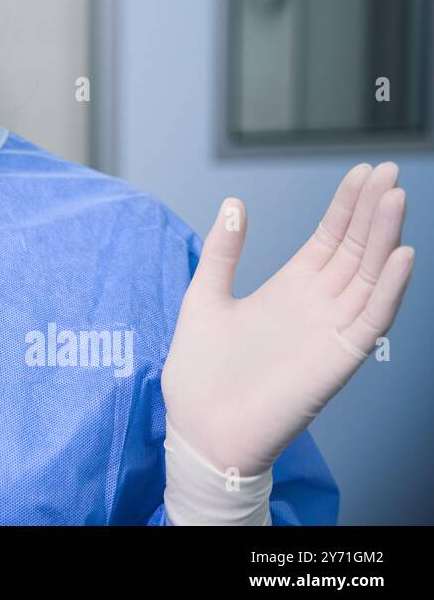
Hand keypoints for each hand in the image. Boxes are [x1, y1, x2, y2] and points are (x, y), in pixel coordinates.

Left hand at [162, 162, 413, 476]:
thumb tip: (234, 203)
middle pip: (355, 249)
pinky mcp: (336, 359)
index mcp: (288, 289)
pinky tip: (401, 254)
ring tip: (395, 197)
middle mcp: (316, 306)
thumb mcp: (204, 296)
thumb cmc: (199, 373)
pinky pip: (372, 320)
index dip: (347, 207)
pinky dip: (390, 289)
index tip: (364, 172)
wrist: (198, 429)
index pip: (329, 239)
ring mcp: (329, 330)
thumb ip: (223, 252)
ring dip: (384, 238)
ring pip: (369, 276)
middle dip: (372, 210)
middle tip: (388, 170)